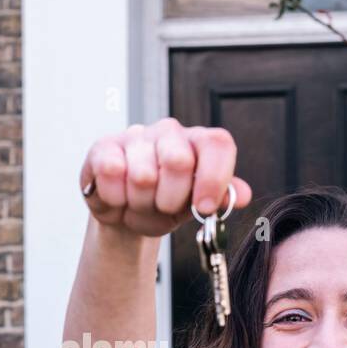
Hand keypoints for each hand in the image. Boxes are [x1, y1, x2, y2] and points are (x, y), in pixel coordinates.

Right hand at [79, 118, 253, 238]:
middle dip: (170, 199)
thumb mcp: (195, 206)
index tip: (204, 208)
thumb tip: (243, 195)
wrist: (125, 214)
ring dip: (140, 203)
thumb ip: (221, 198)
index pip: (217, 144)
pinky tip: (118, 197)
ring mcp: (136, 136)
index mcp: (198, 143)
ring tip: (139, 204)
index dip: (213, 177)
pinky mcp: (104, 146)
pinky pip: (111, 172)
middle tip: (163, 207)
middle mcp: (169, 133)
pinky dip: (115, 197)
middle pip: (178, 160)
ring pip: (142, 175)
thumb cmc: (163, 204)